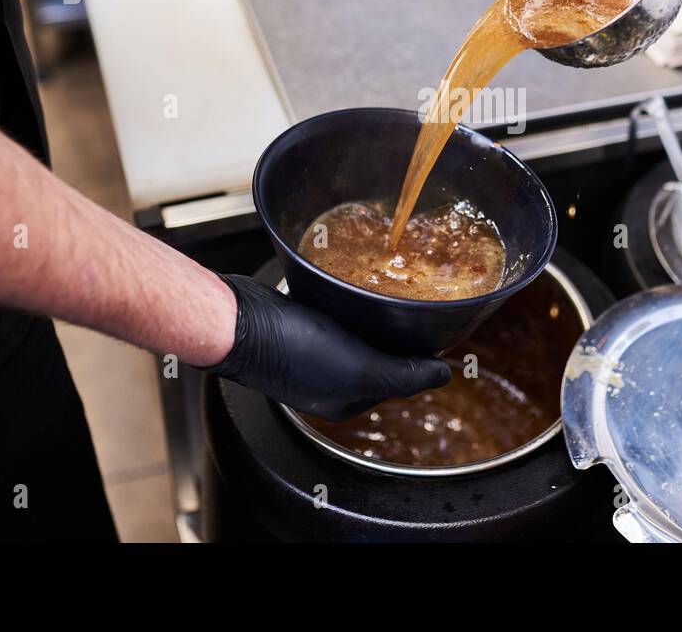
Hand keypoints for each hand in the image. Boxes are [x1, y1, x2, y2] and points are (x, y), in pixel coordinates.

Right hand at [208, 274, 450, 420]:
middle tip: (417, 299)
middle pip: (380, 353)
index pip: (399, 378)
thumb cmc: (290, 349)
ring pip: (360, 331)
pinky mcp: (299, 322)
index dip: (418, 355)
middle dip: (398, 332)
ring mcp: (313, 351)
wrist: (236, 320)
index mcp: (347, 398)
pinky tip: (358, 282)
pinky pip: (337, 312)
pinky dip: (350, 300)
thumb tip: (445, 375)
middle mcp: (330, 379)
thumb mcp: (358, 368)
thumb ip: (403, 375)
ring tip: (392, 287)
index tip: (435, 326)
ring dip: (375, 313)